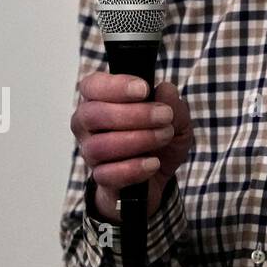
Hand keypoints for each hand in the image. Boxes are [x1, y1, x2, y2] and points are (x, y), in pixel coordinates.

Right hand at [70, 74, 193, 221]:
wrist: (161, 177)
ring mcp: (91, 154)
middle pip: (92, 115)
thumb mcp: (177, 117)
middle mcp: (89, 126)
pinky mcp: (100, 180)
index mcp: (101, 100)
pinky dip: (133, 168)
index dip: (115, 86)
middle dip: (133, 114)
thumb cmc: (161, 138)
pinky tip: (152, 163)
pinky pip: (106, 175)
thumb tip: (164, 90)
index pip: (92, 86)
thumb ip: (171, 102)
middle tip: (164, 116)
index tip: (144, 90)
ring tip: (164, 136)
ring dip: (137, 140)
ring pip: (98, 146)